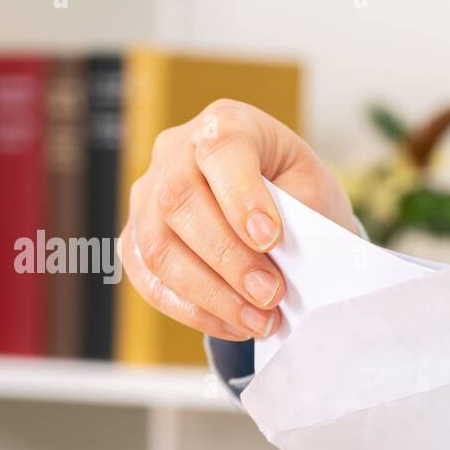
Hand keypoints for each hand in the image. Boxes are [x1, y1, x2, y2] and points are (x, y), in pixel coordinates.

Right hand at [119, 98, 358, 339]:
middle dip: (229, 259)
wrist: (279, 211)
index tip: (271, 238)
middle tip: (271, 295)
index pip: (221, 149)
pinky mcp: (137, 240)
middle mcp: (175, 152)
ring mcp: (147, 196)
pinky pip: (150, 280)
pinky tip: (234, 325)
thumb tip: (277, 261)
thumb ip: (296, 214)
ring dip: (212, 295)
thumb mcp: (312, 190)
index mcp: (227, 124)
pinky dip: (194, 311)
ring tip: (260, 321)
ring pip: (158, 248)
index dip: (241, 196)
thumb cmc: (298, 194)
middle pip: (179, 202)